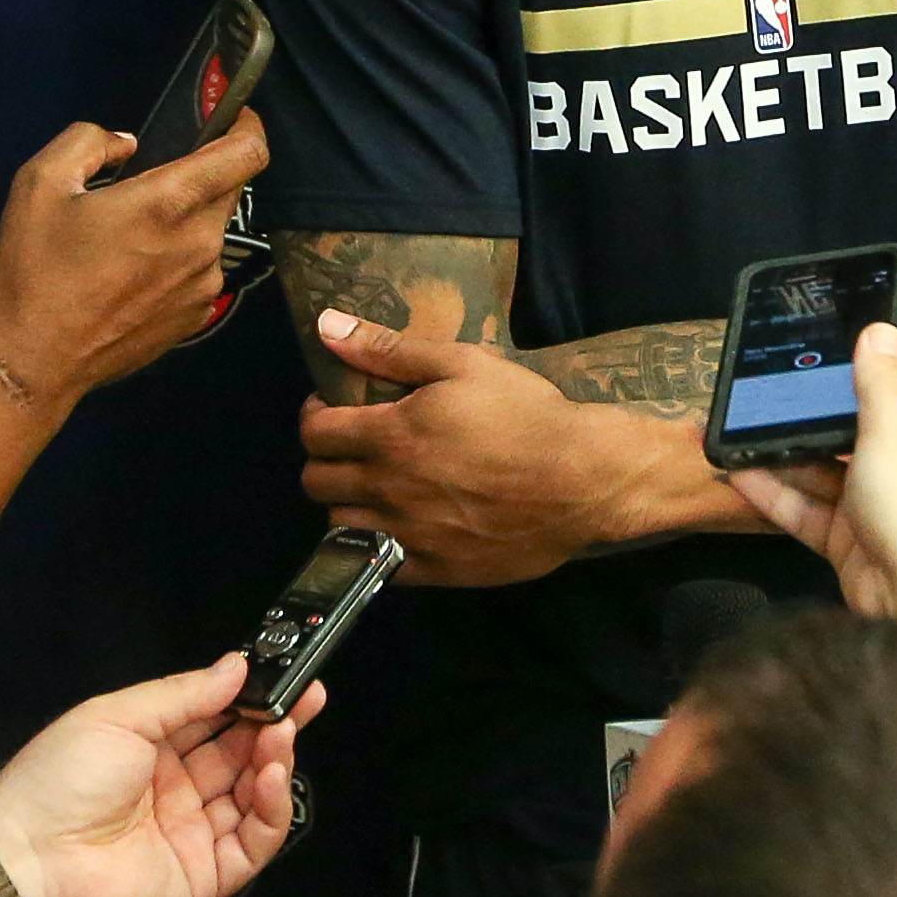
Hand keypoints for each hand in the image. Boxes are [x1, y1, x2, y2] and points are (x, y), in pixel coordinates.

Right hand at [0, 108, 269, 399]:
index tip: (236, 117)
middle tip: (151, 182)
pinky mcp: (196, 317)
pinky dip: (178, 260)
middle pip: (228, 190)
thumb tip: (128, 145)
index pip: (247, 154)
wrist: (37, 359)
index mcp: (170, 202)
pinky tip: (131, 275)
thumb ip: (89, 141)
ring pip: (211, 231)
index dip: (249, 127)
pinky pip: (199, 271)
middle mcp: (202, 243)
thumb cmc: (36, 269)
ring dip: (184, 221)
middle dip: (202, 175)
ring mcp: (204, 286)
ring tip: (128, 238)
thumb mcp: (41, 182)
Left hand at [0, 655, 311, 896]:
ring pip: (254, 795)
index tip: (281, 674)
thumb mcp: (117, 718)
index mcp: (145, 752)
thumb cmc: (55, 787)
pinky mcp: (205, 877)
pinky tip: (274, 773)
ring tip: (283, 731)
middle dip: (274, 723)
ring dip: (275, 760)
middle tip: (304, 698)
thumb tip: (235, 667)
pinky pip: (255, 841)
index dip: (247, 697)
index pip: (211, 719)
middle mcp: (172, 793)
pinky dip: (274, 807)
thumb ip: (183, 694)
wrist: (29, 868)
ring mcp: (190, 835)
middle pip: (239, 754)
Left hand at [301, 310, 647, 585]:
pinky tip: (397, 525)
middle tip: (353, 447)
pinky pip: (377, 564)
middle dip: (325, 459)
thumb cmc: (524, 414)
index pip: (315, 433)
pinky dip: (374, 545)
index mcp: (389, 436)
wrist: (582, 479)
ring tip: (373, 487)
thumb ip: (387, 348)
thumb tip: (326, 326)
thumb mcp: (461, 364)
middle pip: (317, 482)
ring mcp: (409, 535)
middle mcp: (388, 490)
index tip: (334, 409)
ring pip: (339, 526)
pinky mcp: (434, 570)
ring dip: (346, 503)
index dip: (316, 416)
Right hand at [723, 325, 896, 653]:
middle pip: (854, 418)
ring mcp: (874, 499)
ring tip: (741, 427)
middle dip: (813, 403)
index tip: (833, 329)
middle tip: (770, 380)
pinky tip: (739, 474)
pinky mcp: (848, 536)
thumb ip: (881, 379)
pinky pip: (806, 508)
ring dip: (784, 449)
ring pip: (822, 466)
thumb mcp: (895, 427)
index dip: (876, 348)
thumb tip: (879, 328)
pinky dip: (774, 493)